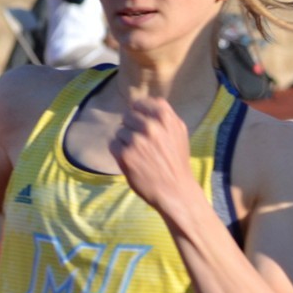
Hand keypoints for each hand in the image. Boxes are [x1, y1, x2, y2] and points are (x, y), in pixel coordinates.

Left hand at [109, 97, 195, 212]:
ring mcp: (137, 140)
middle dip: (133, 128)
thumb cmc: (176, 160)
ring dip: (126, 141)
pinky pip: (113, 144)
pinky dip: (119, 152)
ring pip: (120, 131)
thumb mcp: (179, 133)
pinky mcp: (125, 154)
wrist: (175, 190)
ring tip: (139, 154)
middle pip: (128, 116)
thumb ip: (165, 115)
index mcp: (165, 117)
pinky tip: (132, 160)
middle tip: (143, 143)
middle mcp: (151, 126)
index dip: (140, 113)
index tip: (144, 124)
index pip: (141, 103)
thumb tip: (146, 102)